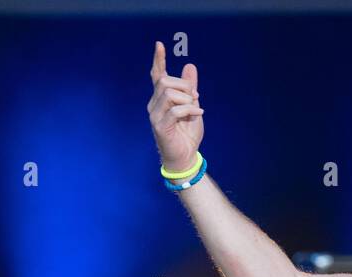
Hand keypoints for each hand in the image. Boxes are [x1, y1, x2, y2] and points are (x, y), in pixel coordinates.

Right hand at [148, 40, 204, 175]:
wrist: (185, 156)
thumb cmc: (187, 133)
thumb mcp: (193, 107)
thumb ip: (190, 89)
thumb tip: (189, 66)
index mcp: (161, 98)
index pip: (156, 75)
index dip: (158, 60)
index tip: (159, 44)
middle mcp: (154, 104)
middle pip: (164, 81)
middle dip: (184, 85)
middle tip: (196, 97)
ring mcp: (155, 115)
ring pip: (168, 93)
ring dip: (186, 98)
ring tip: (195, 108)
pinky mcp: (160, 126)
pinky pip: (175, 110)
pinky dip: (189, 110)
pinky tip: (198, 114)